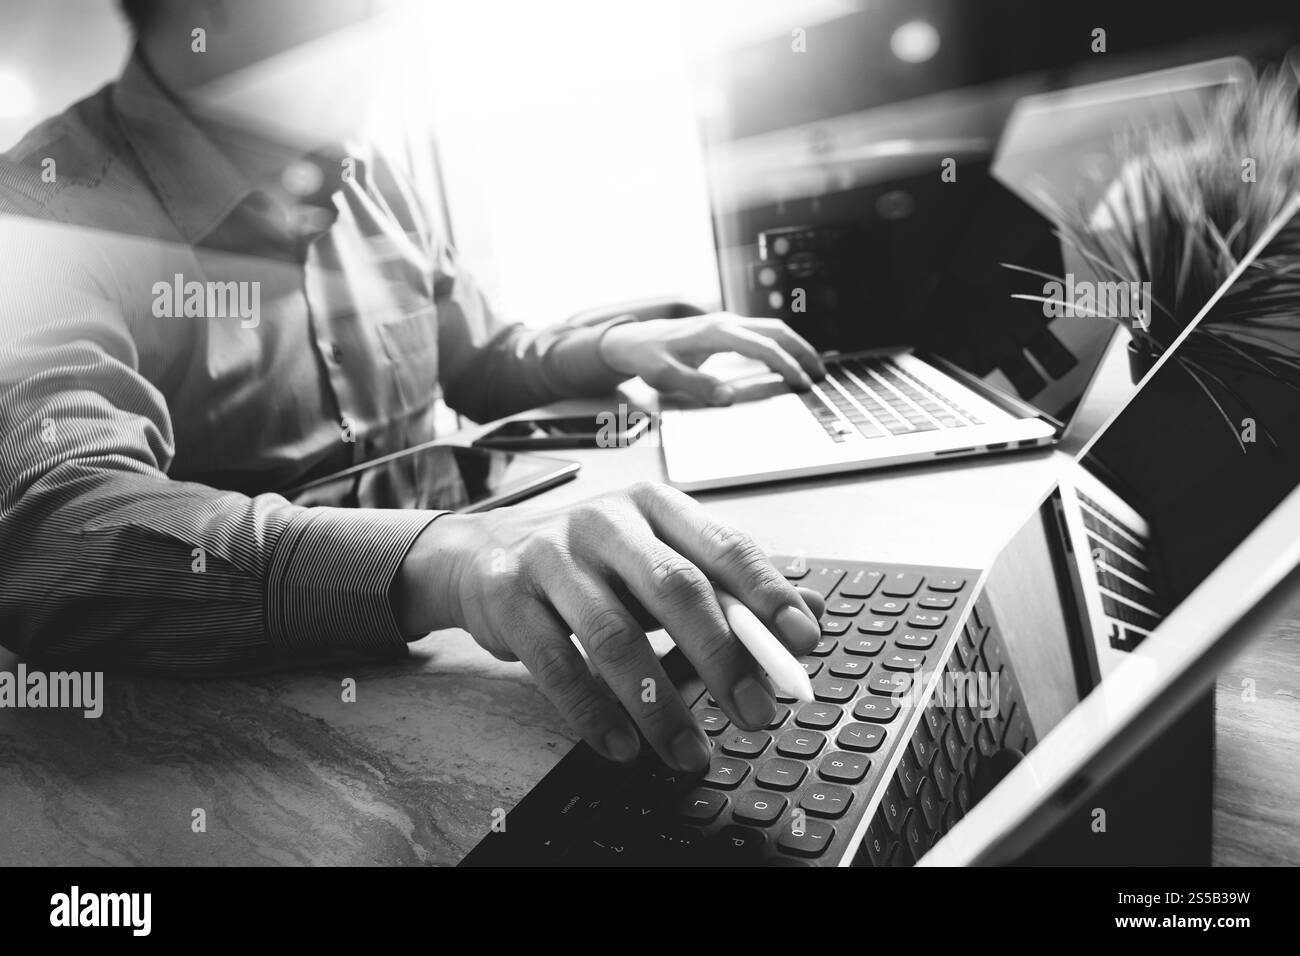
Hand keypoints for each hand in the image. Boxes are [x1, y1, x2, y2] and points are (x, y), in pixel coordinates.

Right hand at [393, 481, 824, 771]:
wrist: (480, 557)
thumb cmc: (589, 563)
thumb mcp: (657, 558)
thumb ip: (727, 585)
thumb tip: (809, 613)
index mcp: (653, 506)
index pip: (723, 545)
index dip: (767, 594)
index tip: (803, 641)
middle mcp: (604, 521)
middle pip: (674, 588)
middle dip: (722, 656)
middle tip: (756, 710)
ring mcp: (551, 556)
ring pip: (614, 635)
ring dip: (658, 703)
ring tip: (689, 751)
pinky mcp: (508, 597)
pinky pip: (556, 664)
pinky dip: (593, 713)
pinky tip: (622, 745)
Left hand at [598, 312, 824, 405]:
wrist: (632, 340)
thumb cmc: (648, 357)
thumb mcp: (665, 376)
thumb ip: (696, 386)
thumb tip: (727, 397)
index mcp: (717, 333)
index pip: (763, 347)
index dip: (787, 365)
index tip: (802, 383)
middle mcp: (726, 323)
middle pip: (777, 331)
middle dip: (802, 351)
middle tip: (820, 374)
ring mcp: (727, 323)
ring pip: (771, 329)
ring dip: (794, 346)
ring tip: (812, 367)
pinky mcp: (725, 329)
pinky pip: (761, 333)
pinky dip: (780, 345)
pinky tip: (786, 360)